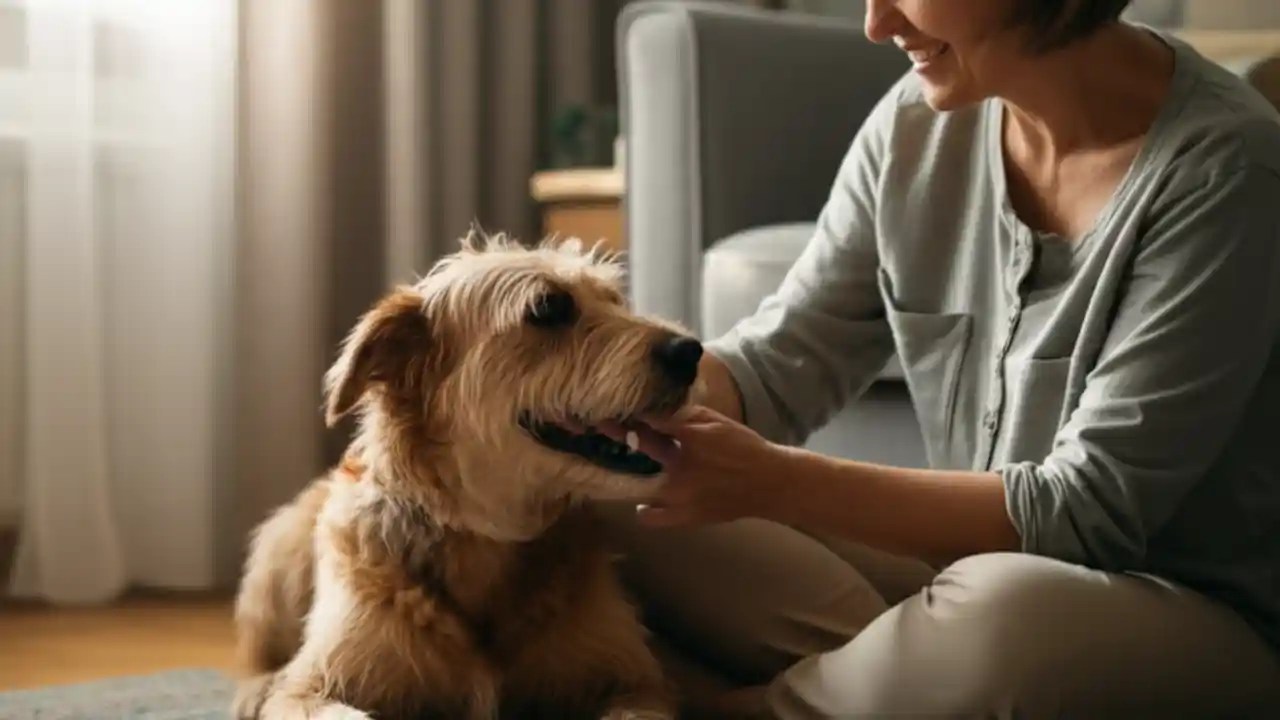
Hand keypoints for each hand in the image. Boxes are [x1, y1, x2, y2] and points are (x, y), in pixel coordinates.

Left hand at [602, 405, 791, 527]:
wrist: (769, 484)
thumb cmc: (744, 447)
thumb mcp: (718, 421)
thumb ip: (687, 414)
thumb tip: (657, 408)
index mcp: (691, 437)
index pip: (651, 419)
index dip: (631, 411)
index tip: (613, 406)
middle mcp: (680, 466)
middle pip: (639, 444)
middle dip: (619, 431)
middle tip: (603, 425)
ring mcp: (679, 495)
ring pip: (638, 480)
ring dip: (631, 469)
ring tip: (624, 463)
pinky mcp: (684, 516)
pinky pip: (651, 516)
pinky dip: (645, 509)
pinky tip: (645, 501)